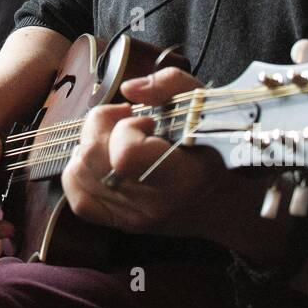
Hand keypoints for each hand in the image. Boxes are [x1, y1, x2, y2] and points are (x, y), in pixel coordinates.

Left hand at [61, 68, 229, 238]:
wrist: (229, 201)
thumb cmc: (221, 148)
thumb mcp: (207, 106)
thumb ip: (171, 85)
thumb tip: (129, 89)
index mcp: (181, 178)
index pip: (126, 155)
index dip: (127, 128)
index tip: (147, 121)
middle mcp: (152, 203)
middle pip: (92, 157)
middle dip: (103, 126)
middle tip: (130, 123)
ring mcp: (133, 217)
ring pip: (78, 172)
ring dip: (91, 144)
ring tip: (118, 140)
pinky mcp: (121, 222)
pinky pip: (78, 198)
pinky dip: (80, 173)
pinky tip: (101, 160)